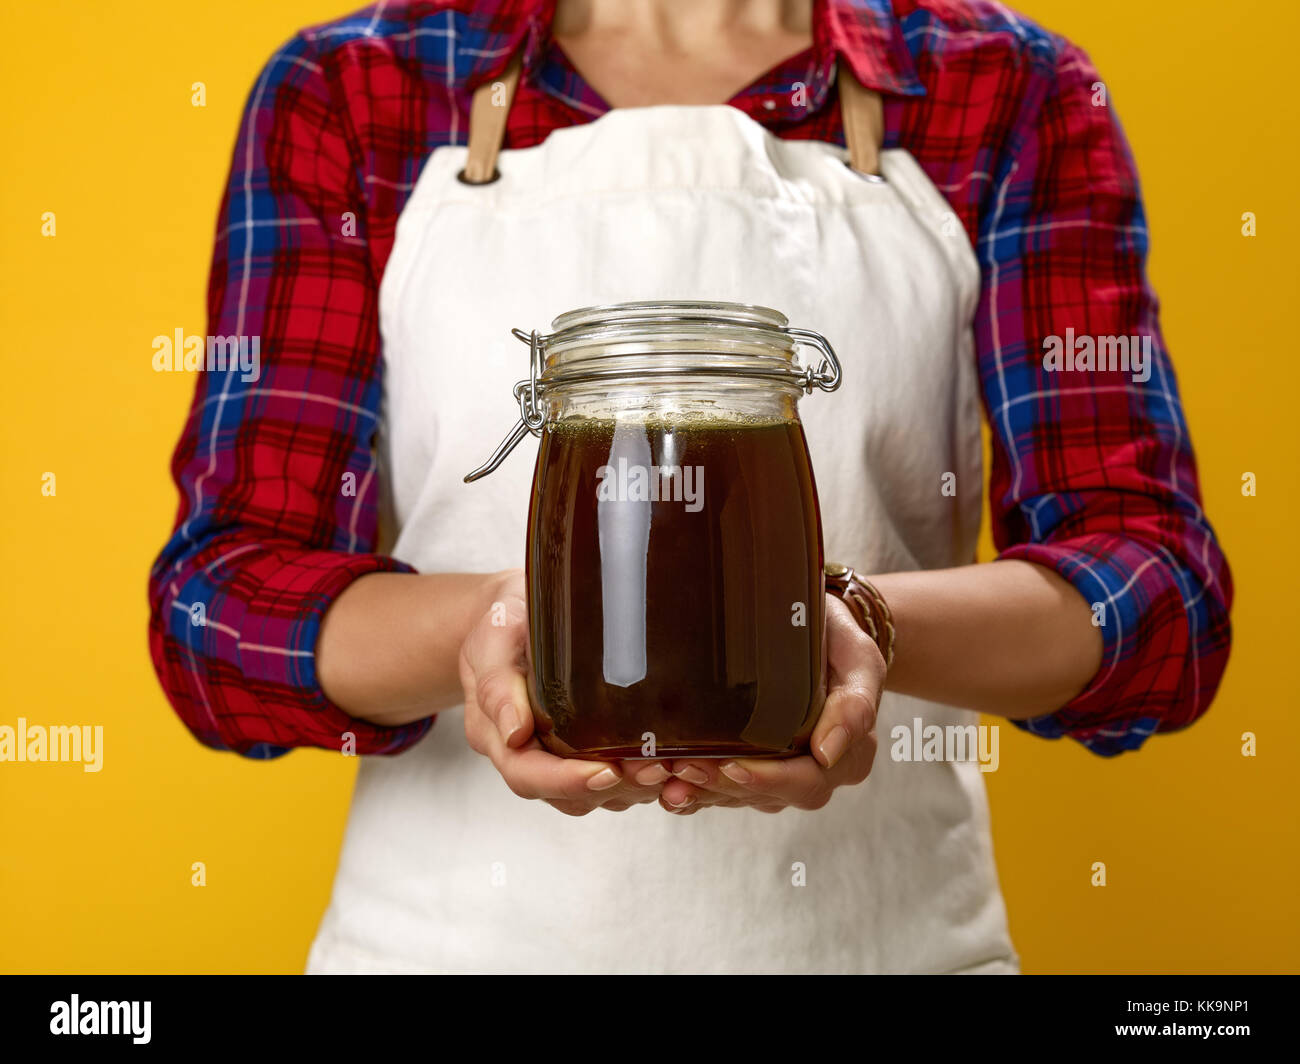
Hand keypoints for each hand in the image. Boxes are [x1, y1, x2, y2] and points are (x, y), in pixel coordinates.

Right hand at [459, 569, 671, 814]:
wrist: (514, 612)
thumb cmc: (502, 623)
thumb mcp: (492, 639)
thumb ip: (497, 684)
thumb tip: (514, 732)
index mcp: (496, 734)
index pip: (527, 776)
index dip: (567, 781)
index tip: (607, 773)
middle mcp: (526, 754)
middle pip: (567, 795)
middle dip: (614, 788)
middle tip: (654, 771)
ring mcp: (555, 755)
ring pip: (593, 794)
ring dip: (633, 788)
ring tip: (667, 768)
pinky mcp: (582, 749)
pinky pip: (610, 779)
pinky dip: (639, 777)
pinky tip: (669, 761)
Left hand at [659, 593, 884, 814]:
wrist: (821, 630)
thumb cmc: (840, 641)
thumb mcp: (860, 661)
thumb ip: (854, 704)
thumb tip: (829, 752)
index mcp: (847, 756)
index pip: (807, 781)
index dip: (768, 779)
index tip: (734, 766)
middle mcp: (814, 773)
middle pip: (768, 795)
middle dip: (723, 785)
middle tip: (686, 767)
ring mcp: (781, 775)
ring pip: (740, 795)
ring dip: (703, 788)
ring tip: (669, 773)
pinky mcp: (751, 767)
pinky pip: (723, 787)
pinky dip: (694, 787)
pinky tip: (667, 781)